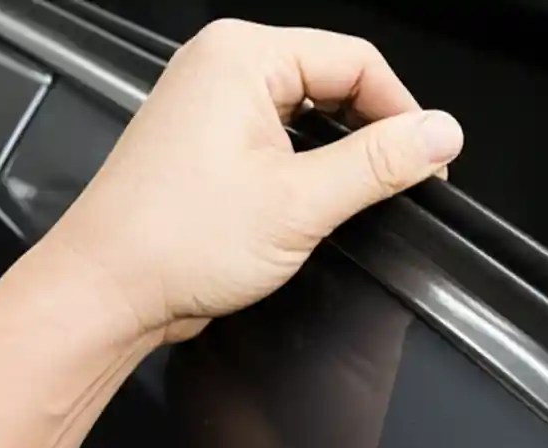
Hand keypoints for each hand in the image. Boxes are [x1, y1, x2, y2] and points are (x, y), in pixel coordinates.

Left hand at [45, 19, 463, 341]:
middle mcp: (221, 66)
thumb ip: (380, 164)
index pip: (356, 60)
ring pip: (308, 111)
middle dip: (373, 132)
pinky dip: (308, 165)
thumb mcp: (302, 202)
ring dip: (341, 152)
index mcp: (242, 56)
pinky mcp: (206, 141)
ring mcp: (210, 103)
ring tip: (357, 199)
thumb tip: (441, 133)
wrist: (105, 291)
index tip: (429, 161)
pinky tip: (316, 203)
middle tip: (402, 184)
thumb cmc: (175, 242)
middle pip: (333, 79)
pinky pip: (278, 135)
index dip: (402, 112)